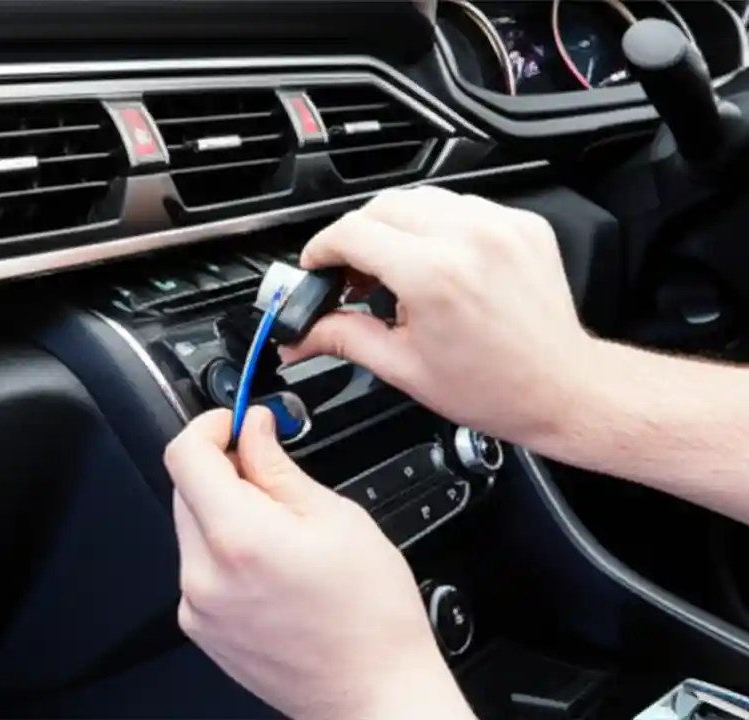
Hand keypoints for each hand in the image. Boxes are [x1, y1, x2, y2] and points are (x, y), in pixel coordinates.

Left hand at [164, 407, 473, 719]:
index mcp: (239, 538)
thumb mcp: (337, 518)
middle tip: (272, 476)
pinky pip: (198, 566)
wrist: (374, 694)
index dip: (211, 426)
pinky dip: (223, 550)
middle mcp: (204, 574)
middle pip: (185, 488)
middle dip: (223, 468)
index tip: (235, 422)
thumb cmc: (371, 618)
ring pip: (191, 526)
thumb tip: (253, 427)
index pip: (184, 454)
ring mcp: (197, 605)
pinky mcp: (199, 627)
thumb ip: (279, 466)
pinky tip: (270, 566)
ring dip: (223, 509)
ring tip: (281, 531)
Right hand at [281, 186, 594, 447]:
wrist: (563, 388)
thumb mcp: (402, 367)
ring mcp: (498, 225)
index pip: (351, 233)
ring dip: (395, 228)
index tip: (317, 268)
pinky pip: (461, 206)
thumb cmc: (495, 387)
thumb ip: (342, 338)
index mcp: (432, 275)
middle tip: (350, 275)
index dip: (321, 250)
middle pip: (381, 207)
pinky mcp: (520, 224)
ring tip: (394, 269)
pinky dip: (437, 227)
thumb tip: (298, 336)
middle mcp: (467, 238)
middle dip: (355, 236)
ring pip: (420, 199)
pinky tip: (435, 262)